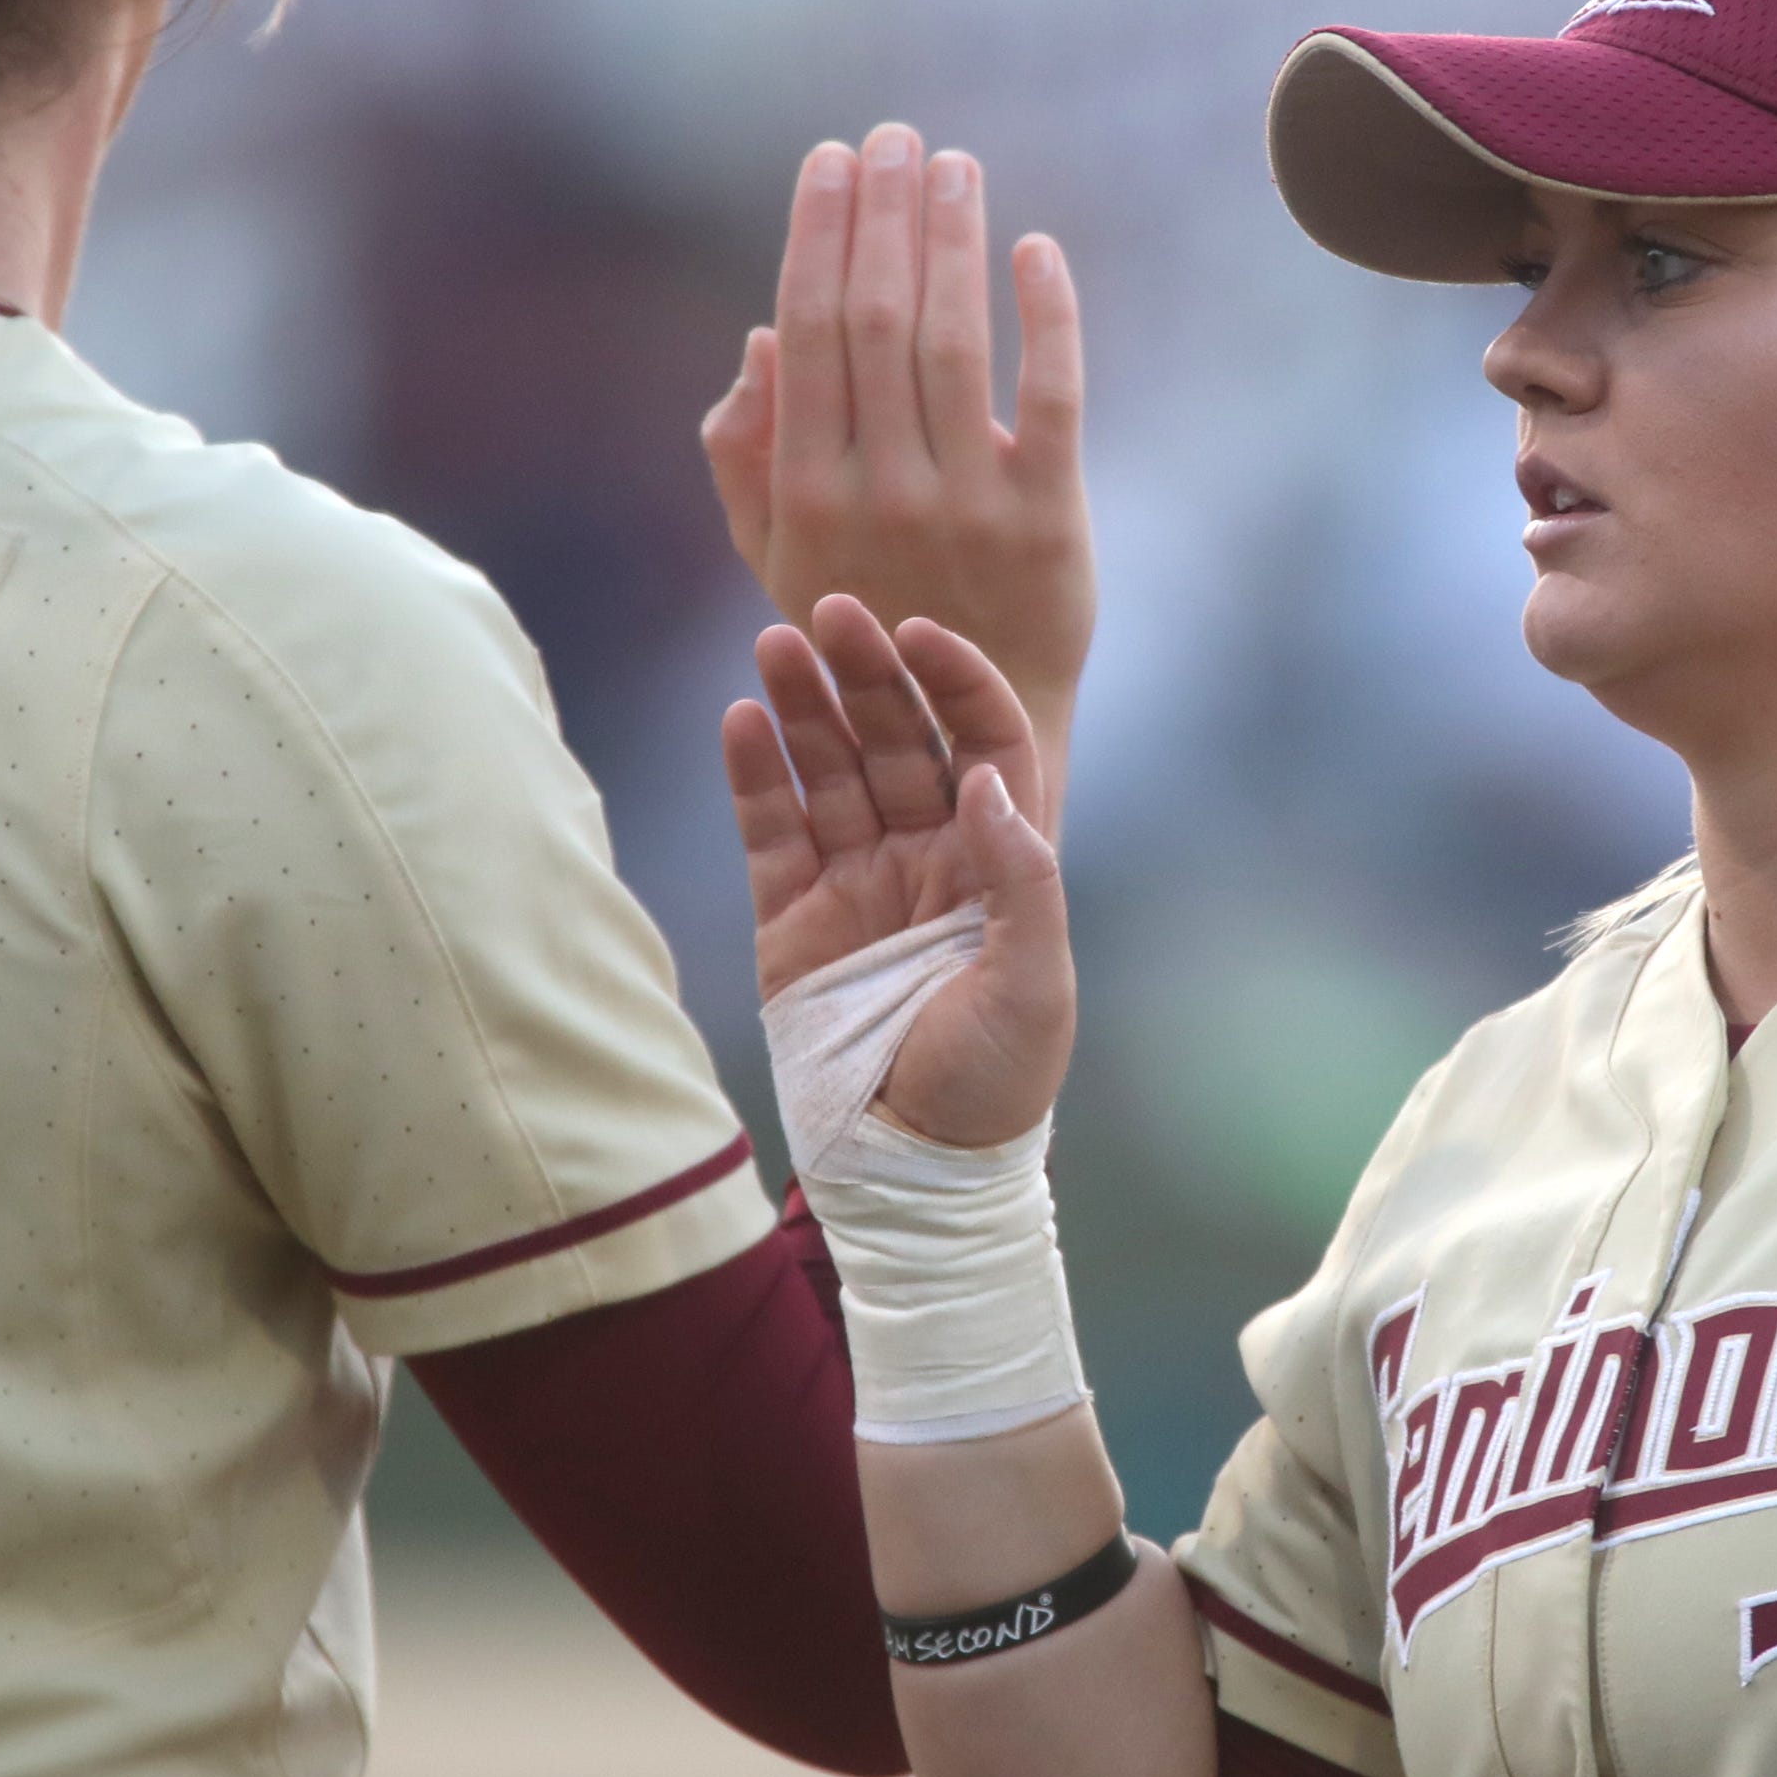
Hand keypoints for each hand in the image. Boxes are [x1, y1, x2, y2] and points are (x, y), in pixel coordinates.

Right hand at [701, 126, 1089, 830]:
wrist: (971, 733)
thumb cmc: (863, 627)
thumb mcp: (775, 555)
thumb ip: (746, 454)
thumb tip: (761, 341)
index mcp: (806, 491)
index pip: (809, 332)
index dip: (818, 234)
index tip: (832, 161)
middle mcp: (882, 491)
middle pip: (877, 319)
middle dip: (883, 213)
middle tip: (895, 139)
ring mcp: (969, 504)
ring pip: (953, 341)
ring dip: (952, 239)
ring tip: (953, 166)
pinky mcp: (1050, 518)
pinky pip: (1050, 395)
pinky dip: (1046, 315)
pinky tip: (1036, 250)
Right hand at [723, 595, 1073, 1150]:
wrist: (914, 1165)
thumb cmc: (993, 1080)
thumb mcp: (1034, 983)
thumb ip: (1021, 879)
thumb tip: (984, 781)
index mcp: (997, 864)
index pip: (982, 745)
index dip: (956, 684)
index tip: (923, 635)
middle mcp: (928, 857)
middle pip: (900, 740)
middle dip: (869, 674)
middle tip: (833, 610)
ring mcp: (857, 881)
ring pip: (831, 770)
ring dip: (806, 705)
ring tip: (776, 643)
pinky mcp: (793, 916)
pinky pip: (772, 829)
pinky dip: (757, 774)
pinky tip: (743, 719)